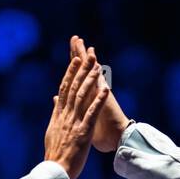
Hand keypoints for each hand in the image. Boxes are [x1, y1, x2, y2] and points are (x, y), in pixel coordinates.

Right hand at [44, 43, 109, 178]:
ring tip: (97, 66)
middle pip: (74, 88)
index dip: (70, 73)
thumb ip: (55, 113)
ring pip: (82, 97)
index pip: (65, 89)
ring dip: (90, 80)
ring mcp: (74, 123)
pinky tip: (105, 89)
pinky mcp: (83, 132)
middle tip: (88, 55)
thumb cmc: (55, 154)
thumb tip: (55, 100)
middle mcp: (65, 116)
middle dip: (81, 70)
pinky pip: (92, 113)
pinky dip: (99, 101)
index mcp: (59, 115)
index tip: (76, 58)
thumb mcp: (52, 131)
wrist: (55, 171)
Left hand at [70, 35, 129, 151]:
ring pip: (91, 70)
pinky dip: (96, 69)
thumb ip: (73, 112)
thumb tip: (63, 104)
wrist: (116, 140)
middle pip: (83, 70)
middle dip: (78, 54)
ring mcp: (99, 93)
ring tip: (81, 41)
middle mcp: (92, 93)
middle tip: (75, 38)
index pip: (77, 80)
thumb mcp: (82, 122)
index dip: (72, 67)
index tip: (69, 54)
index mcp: (85, 99)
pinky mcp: (105, 97)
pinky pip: (100, 80)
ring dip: (86, 56)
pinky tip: (94, 58)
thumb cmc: (102, 136)